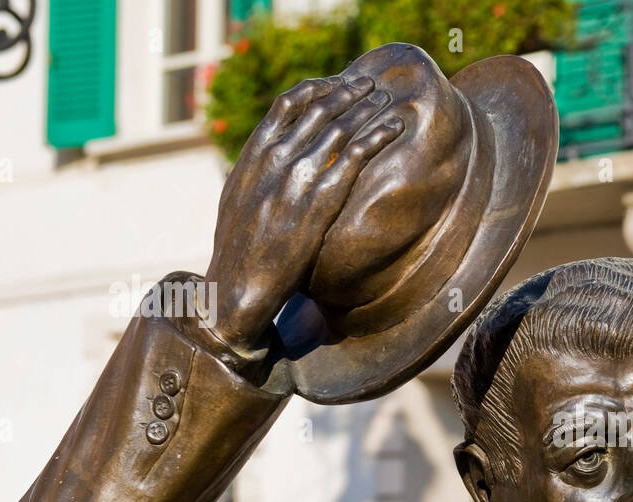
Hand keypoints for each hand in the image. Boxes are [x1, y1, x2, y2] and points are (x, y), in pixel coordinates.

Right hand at [204, 75, 404, 354]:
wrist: (237, 286)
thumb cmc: (238, 252)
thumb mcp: (237, 203)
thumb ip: (254, 176)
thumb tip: (268, 164)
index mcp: (252, 156)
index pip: (286, 106)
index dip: (315, 90)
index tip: (334, 84)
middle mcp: (274, 160)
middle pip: (318, 110)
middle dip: (347, 92)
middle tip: (369, 83)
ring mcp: (296, 179)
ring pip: (339, 127)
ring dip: (366, 107)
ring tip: (387, 98)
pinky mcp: (318, 202)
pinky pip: (355, 157)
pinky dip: (378, 136)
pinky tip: (395, 127)